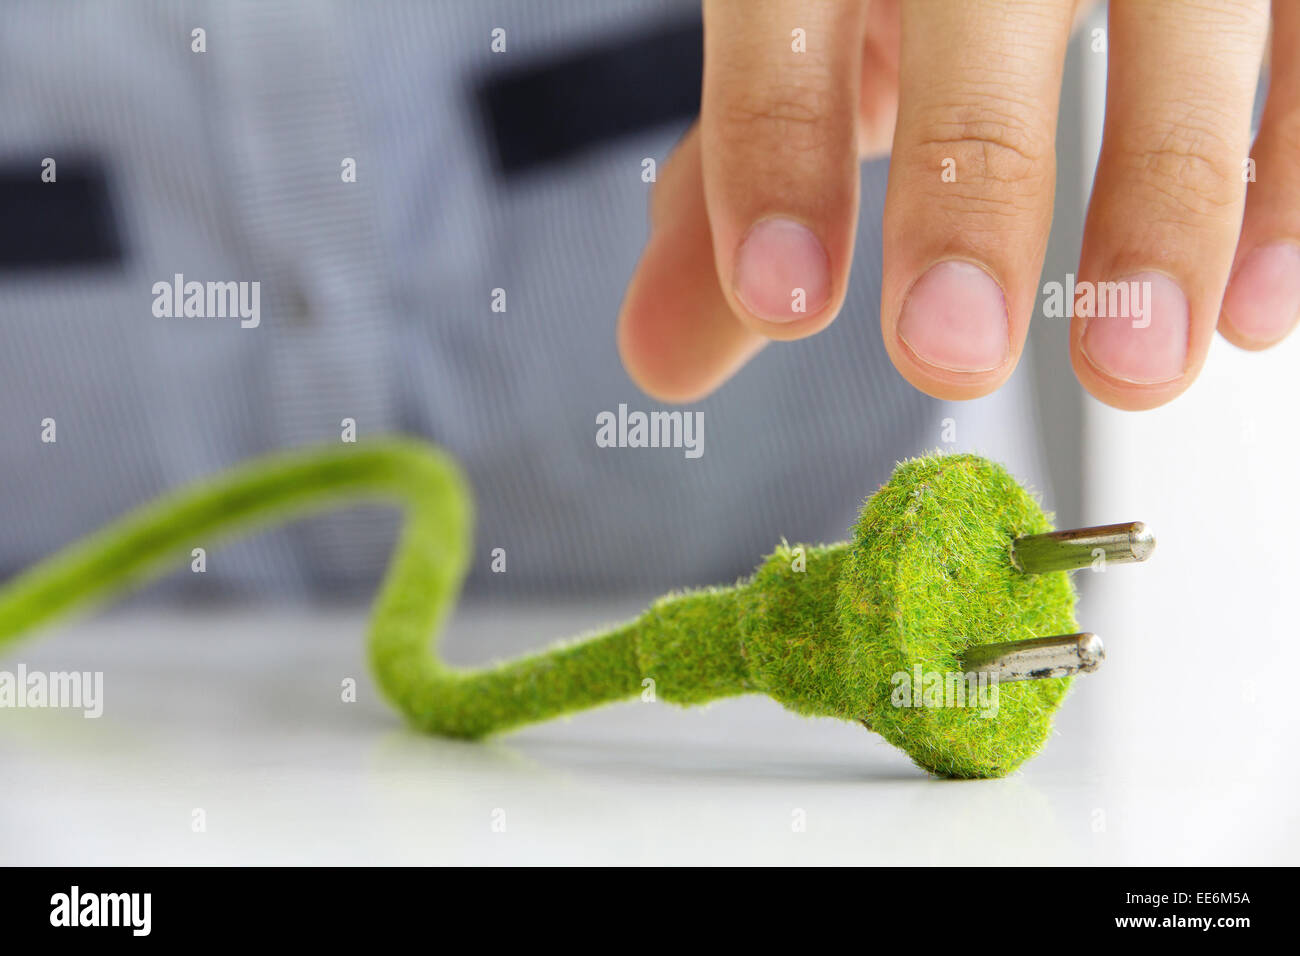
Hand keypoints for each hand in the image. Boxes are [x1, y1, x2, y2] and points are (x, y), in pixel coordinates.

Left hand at [617, 0, 1292, 410]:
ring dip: (1166, 202)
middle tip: (950, 344)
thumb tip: (658, 357)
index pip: (790, 8)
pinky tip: (1258, 313)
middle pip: (984, 3)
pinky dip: (1290, 177)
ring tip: (1133, 364)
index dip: (778, 147)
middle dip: (969, 181)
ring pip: (1189, 15)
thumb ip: (740, 183)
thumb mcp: (805, 39)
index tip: (783, 298)